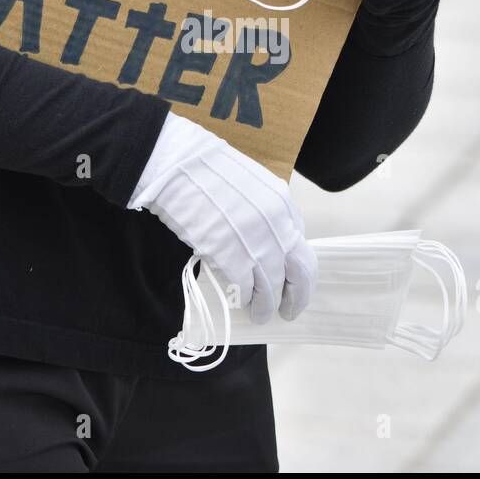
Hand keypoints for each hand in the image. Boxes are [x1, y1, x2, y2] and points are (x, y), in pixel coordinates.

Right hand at [129, 113, 315, 322]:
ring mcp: (254, 240)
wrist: (177, 164)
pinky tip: (238, 299)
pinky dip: (243, 297)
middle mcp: (276, 224)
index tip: (291, 283)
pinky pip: (243, 287)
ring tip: (259, 315)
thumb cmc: (207, 170)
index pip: (302, 247)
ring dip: (266, 306)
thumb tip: (268, 241)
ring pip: (271, 287)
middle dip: (296, 296)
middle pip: (299, 272)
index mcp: (283, 204)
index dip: (297, 271)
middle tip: (289, 310)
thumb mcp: (251, 185)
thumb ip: (266, 213)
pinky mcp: (228, 253)